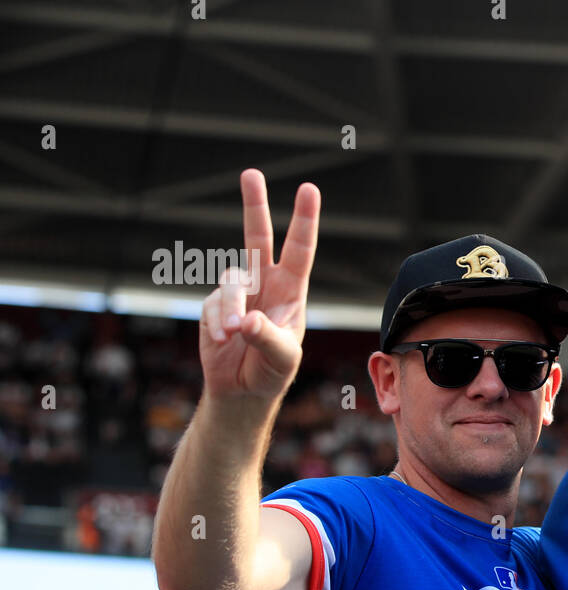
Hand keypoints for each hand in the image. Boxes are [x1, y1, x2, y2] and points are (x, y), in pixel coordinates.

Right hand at [200, 170, 319, 400]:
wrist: (243, 390)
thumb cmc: (272, 372)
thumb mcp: (282, 359)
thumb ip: (267, 339)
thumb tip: (245, 320)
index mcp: (291, 291)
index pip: (299, 251)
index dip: (304, 220)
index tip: (308, 190)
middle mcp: (265, 285)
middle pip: (257, 238)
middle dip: (255, 205)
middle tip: (251, 173)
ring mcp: (238, 293)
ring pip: (230, 283)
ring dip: (230, 309)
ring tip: (234, 335)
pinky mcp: (214, 305)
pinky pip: (212, 306)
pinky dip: (217, 325)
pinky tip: (223, 342)